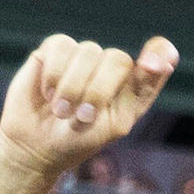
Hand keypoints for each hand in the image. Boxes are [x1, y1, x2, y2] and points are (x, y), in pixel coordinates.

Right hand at [0, 33, 180, 187]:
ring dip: (73, 89)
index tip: (150, 65)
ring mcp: (84, 56)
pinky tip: (48, 94)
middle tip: (81, 118)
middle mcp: (111, 66)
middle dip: (98, 92)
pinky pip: (62, 46)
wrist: (35, 146)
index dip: (158, 54)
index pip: (158, 57)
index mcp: (133, 87)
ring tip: (61, 112)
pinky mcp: (56, 48)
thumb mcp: (116, 123)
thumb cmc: (78, 140)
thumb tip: (158, 62)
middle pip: (118, 59)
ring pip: (89, 52)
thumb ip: (139, 90)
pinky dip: (54, 75)